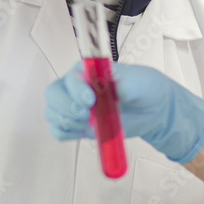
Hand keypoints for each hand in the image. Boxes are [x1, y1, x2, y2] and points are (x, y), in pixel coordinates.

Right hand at [44, 61, 203, 162]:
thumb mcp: (141, 83)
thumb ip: (127, 84)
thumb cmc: (144, 88)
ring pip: (53, 113)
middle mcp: (76, 86)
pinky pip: (59, 131)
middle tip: (86, 115)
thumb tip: (116, 88)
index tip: (91, 100)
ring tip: (90, 124)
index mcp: (88, 70)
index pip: (72, 77)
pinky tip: (83, 132)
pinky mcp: (77, 124)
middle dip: (65, 107)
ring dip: (67, 122)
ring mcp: (74, 106)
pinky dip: (66, 134)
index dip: (76, 90)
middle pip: (53, 94)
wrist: (151, 109)